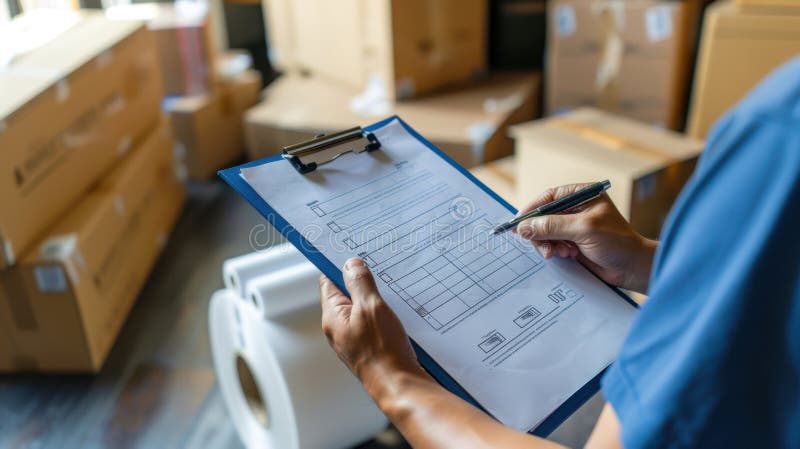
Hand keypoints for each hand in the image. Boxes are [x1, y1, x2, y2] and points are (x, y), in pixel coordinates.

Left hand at [319, 258, 425, 389]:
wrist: (400, 385)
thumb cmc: (382, 351)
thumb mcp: (371, 307)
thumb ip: (359, 283)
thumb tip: (351, 264)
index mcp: (332, 317)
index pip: (328, 283)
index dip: (340, 267)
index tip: (355, 256)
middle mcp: (340, 329)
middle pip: (346, 295)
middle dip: (362, 282)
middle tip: (379, 272)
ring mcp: (355, 339)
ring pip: (362, 309)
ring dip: (376, 299)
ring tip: (391, 293)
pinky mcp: (371, 347)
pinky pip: (374, 323)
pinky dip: (384, 315)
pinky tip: (398, 313)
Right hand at [515, 184, 657, 292]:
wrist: (632, 268)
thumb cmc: (617, 242)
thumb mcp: (584, 229)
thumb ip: (553, 226)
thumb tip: (524, 227)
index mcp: (582, 195)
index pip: (549, 197)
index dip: (532, 209)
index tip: (519, 223)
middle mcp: (576, 208)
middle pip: (543, 216)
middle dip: (540, 231)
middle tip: (543, 246)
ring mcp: (573, 226)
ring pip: (545, 232)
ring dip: (548, 243)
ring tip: (561, 252)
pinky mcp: (571, 242)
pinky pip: (551, 244)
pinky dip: (554, 250)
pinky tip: (566, 255)